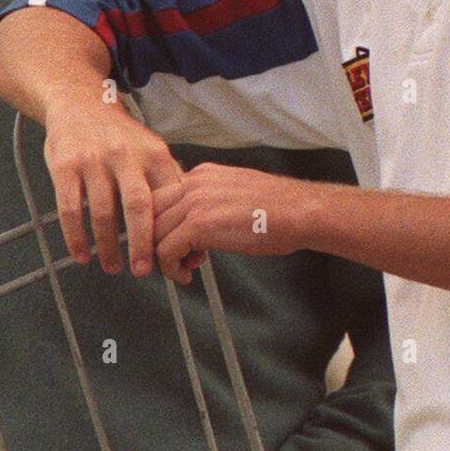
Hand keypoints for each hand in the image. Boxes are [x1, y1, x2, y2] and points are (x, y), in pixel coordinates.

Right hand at [43, 99, 182, 276]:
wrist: (78, 101)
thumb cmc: (119, 134)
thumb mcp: (150, 147)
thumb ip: (167, 179)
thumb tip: (189, 223)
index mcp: (153, 153)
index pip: (168, 198)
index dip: (172, 230)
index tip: (174, 256)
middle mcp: (124, 155)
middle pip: (138, 206)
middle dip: (142, 244)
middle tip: (143, 271)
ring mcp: (93, 160)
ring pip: (103, 213)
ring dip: (108, 247)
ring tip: (113, 267)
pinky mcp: (65, 166)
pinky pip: (70, 210)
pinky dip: (76, 238)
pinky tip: (82, 256)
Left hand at [152, 163, 315, 284]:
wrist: (298, 213)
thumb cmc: (278, 209)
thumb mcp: (236, 193)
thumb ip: (212, 202)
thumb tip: (199, 225)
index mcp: (203, 175)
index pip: (162, 197)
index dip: (163, 225)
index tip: (173, 241)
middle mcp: (194, 183)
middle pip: (151, 213)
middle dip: (157, 240)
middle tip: (174, 258)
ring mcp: (194, 202)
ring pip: (154, 233)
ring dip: (164, 257)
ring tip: (184, 268)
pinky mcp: (198, 225)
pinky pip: (165, 251)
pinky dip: (171, 269)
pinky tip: (186, 275)